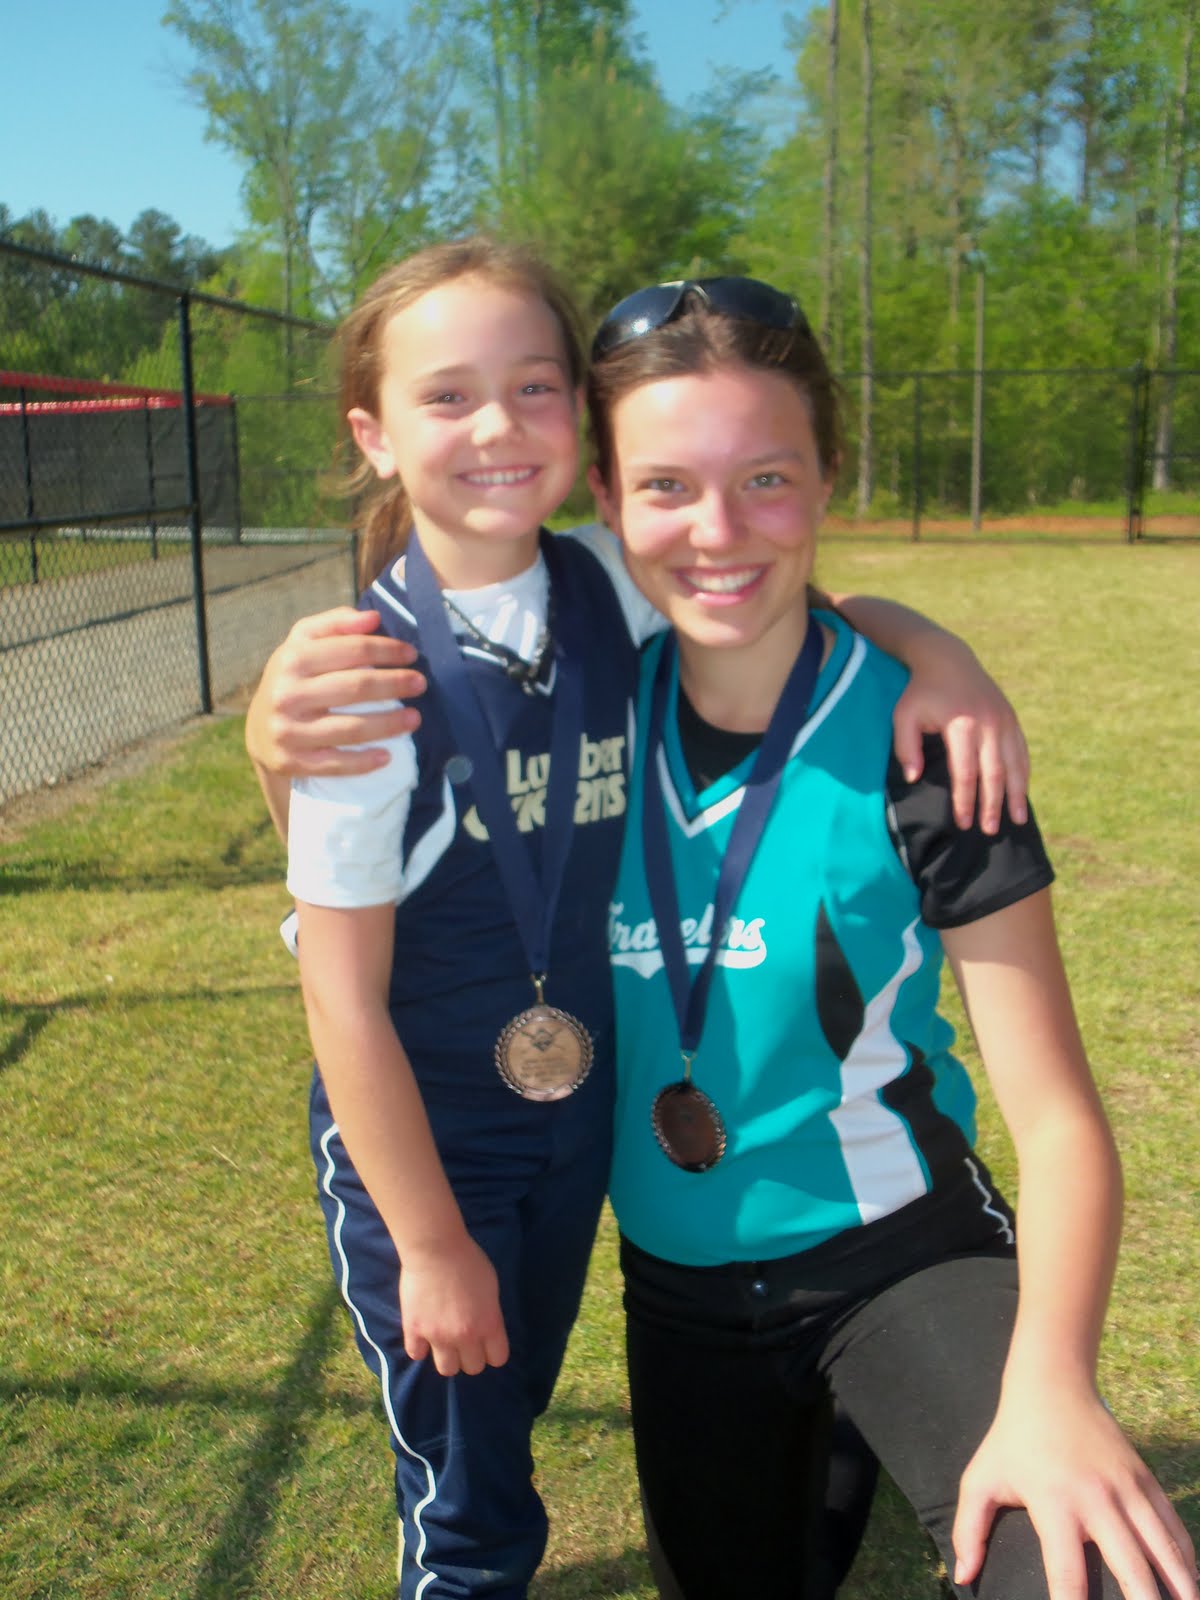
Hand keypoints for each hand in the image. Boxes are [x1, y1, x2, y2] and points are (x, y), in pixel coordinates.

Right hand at [245, 607, 426, 777]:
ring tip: (415, 719)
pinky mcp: (292, 761)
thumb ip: (335, 624)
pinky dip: (364, 762)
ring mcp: (289, 730)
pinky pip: (335, 764)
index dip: (386, 650)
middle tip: (420, 684)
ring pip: (350, 728)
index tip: (411, 654)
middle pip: (355, 687)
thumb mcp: (304, 643)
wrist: (261, 727)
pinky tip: (387, 756)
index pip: (351, 649)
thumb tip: (373, 617)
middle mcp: (288, 694)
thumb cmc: (294, 678)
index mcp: (292, 659)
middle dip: (394, 684)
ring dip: (389, 724)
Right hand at [399, 1236, 509, 1377]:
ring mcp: (438, 1336)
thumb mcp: (491, 1286)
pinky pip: (417, 1355)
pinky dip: (420, 1347)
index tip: (486, 1343)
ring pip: (447, 1370)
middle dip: (470, 1356)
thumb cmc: (468, 1260)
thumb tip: (486, 1326)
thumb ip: (490, 1312)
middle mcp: (465, 1336)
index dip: (493, 1351)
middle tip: (463, 1340)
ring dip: (447, 1357)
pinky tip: (422, 1334)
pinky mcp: (414, 1330)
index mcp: (489, 1324)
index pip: (498, 1359)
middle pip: (473, 1368)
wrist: (435, 1248)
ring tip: (443, 1341)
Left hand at [892, 635, 1029, 833]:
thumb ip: (906, 747)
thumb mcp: (903, 715)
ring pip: (1014, 764)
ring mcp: (1004, 720)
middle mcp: (988, 723)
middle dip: (992, 805)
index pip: (965, 772)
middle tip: (989, 830)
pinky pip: (1021, 751)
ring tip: (1016, 820)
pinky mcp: (1011, 718)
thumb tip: (914, 778)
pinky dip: (1023, 774)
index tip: (963, 823)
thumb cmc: (920, 692)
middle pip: (994, 773)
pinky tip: (1022, 794)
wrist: (948, 659)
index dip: (965, 800)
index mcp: (961, 724)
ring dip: (1016, 794)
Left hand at [952, 1387, 1197, 1599]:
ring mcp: (1126, 1488)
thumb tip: (961, 1576)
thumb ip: (969, 1530)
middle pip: (1130, 1567)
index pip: (1067, 1574)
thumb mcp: (980, 1479)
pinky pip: (1172, 1525)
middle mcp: (1096, 1500)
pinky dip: (1185, 1556)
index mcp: (1055, 1505)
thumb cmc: (1012, 1440)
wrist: (1052, 1385)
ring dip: (1181, 1585)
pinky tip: (1190, 1583)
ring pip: (1163, 1548)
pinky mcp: (1144, 1479)